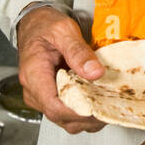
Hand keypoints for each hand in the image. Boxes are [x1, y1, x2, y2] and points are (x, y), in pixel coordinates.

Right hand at [17, 6, 105, 134]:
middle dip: (88, 116)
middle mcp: (34, 91)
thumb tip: (95, 72)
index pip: (54, 106)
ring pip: (65, 120)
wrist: (35, 24)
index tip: (99, 107)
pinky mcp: (49, 97)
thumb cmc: (45, 26)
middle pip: (61, 117)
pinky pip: (66, 113)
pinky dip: (83, 112)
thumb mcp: (63, 31)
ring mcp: (41, 97)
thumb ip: (79, 51)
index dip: (78, 112)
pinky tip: (97, 101)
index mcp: (34, 74)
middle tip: (111, 105)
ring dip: (87, 117)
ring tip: (106, 103)